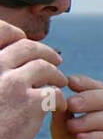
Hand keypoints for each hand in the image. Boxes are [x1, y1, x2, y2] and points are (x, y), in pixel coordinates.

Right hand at [0, 20, 67, 138]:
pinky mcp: (30, 104)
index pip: (1, 31)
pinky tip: (58, 106)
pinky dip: (59, 97)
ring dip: (56, 74)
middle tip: (56, 60)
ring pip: (44, 67)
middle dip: (44, 52)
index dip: (15, 34)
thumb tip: (13, 58)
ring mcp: (12, 84)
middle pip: (27, 47)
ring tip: (61, 82)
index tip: (23, 41)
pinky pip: (54, 91)